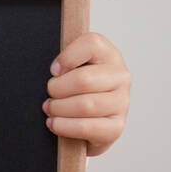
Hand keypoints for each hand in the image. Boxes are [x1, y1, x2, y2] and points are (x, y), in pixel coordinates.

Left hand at [43, 32, 130, 157]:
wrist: (89, 117)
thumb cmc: (76, 87)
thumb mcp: (72, 66)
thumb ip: (66, 61)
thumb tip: (55, 71)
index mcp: (108, 54)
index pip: (91, 44)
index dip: (66, 57)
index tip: (54, 70)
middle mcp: (120, 76)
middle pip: (84, 80)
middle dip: (58, 89)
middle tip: (49, 93)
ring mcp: (121, 102)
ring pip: (85, 105)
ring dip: (59, 109)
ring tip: (50, 108)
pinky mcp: (116, 126)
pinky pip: (86, 127)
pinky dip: (64, 126)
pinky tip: (55, 123)